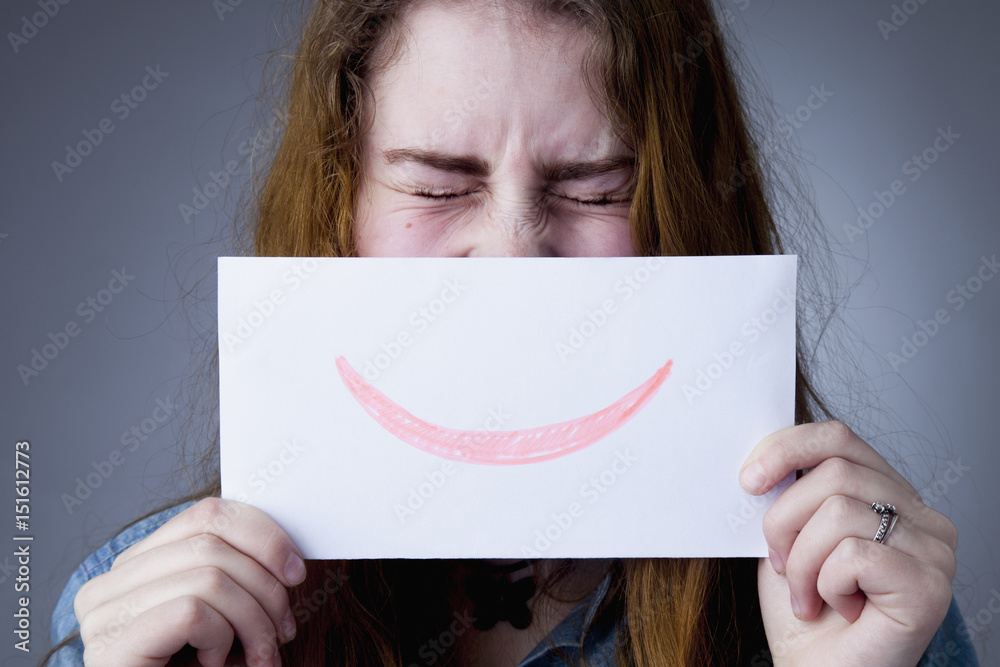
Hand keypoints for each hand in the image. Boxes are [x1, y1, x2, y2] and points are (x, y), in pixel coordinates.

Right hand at [74, 498, 306, 666]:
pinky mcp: (112, 646)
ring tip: (261, 655)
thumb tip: (286, 557)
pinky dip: (221, 638)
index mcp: (135, 567)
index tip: (295, 571)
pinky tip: (216, 663)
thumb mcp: (218, 618)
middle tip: (284, 629)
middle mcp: (109, 584)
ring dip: (253, 621)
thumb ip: (232, 577)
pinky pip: (191, 612)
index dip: (261, 535)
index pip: (206, 515)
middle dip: (265, 586)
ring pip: (209, 577)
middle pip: (211, 543)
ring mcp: (104, 616)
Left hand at [741, 421, 957, 666]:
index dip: (787, 448)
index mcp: (889, 493)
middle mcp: (922, 515)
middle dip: (785, 519)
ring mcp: (933, 550)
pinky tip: (838, 607)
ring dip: (803, 561)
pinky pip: (854, 555)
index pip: (839, 438)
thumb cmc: (804, 608)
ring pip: (839, 512)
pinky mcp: (930, 585)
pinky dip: (827, 584)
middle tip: (781, 564)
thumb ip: (789, 490)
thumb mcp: (788, 534)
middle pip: (834, 473)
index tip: (748, 480)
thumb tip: (761, 456)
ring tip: (808, 594)